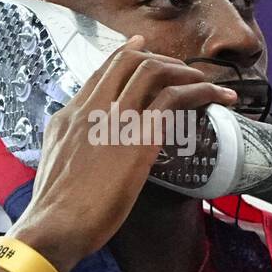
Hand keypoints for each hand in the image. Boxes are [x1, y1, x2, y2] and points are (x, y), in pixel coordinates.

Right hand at [9, 35, 238, 271]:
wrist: (55, 225)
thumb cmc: (56, 210)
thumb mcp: (56, 166)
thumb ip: (74, 148)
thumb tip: (89, 152)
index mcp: (69, 116)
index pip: (101, 73)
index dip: (124, 55)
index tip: (140, 46)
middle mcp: (92, 109)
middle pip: (129, 61)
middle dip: (160, 60)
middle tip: (181, 71)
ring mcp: (116, 119)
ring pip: (153, 71)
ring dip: (185, 72)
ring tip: (205, 82)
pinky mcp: (140, 137)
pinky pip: (175, 99)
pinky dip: (200, 92)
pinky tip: (216, 97)